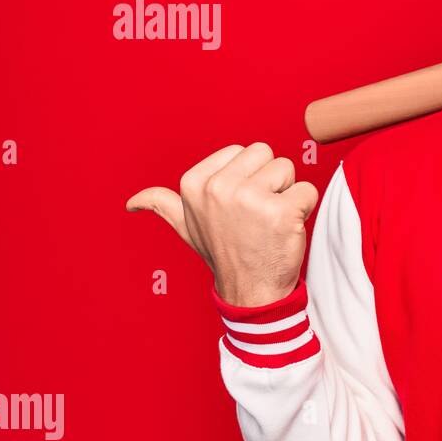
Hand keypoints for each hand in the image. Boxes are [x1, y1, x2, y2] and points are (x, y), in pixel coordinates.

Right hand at [125, 143, 318, 306]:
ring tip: (270, 221)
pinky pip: (308, 190)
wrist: (250, 290)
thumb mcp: (186, 227)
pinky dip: (304, 208)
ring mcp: (249, 199)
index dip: (248, 176)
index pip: (242, 150)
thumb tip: (133, 203)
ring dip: (287, 194)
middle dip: (268, 180)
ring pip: (288, 169)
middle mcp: (218, 187)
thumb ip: (163, 205)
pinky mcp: (280, 212)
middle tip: (257, 214)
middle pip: (266, 154)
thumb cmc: (223, 252)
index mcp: (194, 183)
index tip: (238, 206)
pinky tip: (286, 229)